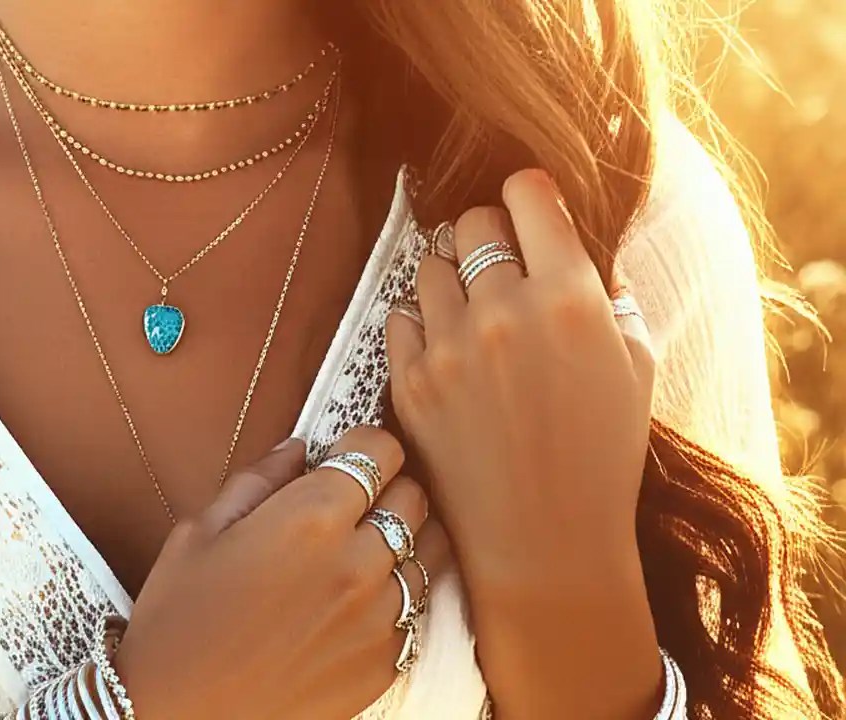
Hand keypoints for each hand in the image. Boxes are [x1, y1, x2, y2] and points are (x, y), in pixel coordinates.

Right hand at [114, 428, 445, 719]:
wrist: (181, 719)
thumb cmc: (177, 627)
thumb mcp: (199, 535)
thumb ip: (258, 481)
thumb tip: (297, 450)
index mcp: (310, 518)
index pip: (380, 450)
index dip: (363, 445)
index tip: (346, 454)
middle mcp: (357, 563)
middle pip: (414, 496)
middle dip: (386, 486)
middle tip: (351, 500)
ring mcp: (379, 617)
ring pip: (428, 552)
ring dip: (400, 540)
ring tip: (360, 549)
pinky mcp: (386, 661)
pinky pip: (415, 608)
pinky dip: (395, 595)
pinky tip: (355, 600)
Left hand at [385, 170, 660, 716]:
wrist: (545, 541)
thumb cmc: (602, 455)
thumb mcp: (634, 367)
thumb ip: (607, 298)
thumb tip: (576, 251)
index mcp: (569, 298)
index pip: (528, 194)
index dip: (528, 195)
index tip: (528, 207)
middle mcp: (503, 311)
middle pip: (473, 221)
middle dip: (488, 231)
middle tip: (499, 258)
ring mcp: (448, 346)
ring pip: (430, 264)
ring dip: (450, 272)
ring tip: (469, 302)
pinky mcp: (408, 382)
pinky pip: (398, 316)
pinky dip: (418, 319)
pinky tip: (442, 342)